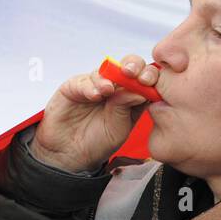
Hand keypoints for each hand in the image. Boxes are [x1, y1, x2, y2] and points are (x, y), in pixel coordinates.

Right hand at [30, 54, 159, 173]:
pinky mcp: (75, 86)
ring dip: (110, 78)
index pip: (146, 77)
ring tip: (108, 90)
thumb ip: (127, 107)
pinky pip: (84, 80)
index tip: (148, 81)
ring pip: (107, 70)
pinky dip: (91, 86)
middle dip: (134, 66)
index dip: (150, 75)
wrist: (70, 154)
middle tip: (132, 74)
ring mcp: (96, 84)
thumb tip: (139, 91)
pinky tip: (95, 95)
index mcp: (133, 95)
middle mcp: (116, 86)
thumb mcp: (119, 127)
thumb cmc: (99, 141)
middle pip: (129, 65)